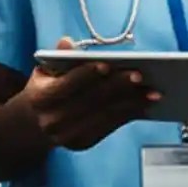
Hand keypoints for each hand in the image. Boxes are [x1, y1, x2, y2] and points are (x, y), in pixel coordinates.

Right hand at [18, 37, 159, 150]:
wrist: (34, 124)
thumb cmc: (45, 89)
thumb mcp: (45, 70)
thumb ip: (57, 57)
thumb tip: (67, 42)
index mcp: (41, 98)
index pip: (68, 84)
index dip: (88, 74)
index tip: (108, 64)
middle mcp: (53, 121)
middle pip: (92, 100)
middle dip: (118, 87)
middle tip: (140, 75)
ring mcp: (68, 135)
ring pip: (105, 115)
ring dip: (131, 103)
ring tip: (153, 92)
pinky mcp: (82, 143)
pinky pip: (110, 127)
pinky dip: (128, 115)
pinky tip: (144, 105)